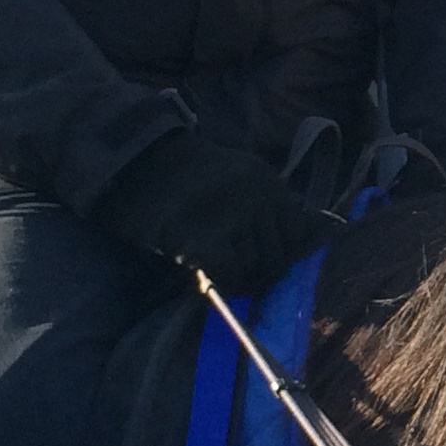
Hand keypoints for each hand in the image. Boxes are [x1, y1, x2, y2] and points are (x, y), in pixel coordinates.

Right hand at [93, 135, 315, 294]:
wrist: (137, 163)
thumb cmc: (189, 178)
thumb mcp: (243, 179)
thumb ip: (271, 208)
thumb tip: (307, 242)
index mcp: (271, 183)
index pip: (298, 234)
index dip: (281, 251)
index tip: (259, 256)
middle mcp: (260, 198)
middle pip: (277, 256)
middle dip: (259, 268)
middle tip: (232, 267)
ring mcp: (235, 217)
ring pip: (255, 268)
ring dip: (238, 276)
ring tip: (215, 266)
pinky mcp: (205, 237)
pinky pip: (230, 274)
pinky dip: (221, 281)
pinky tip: (205, 272)